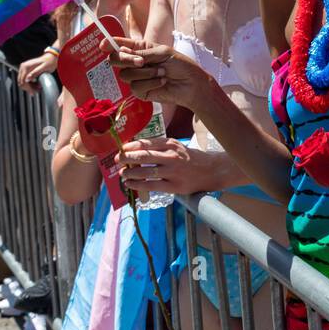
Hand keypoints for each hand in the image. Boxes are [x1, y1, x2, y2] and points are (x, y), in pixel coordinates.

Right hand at [17, 51, 56, 91]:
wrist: (51, 58)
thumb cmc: (49, 62)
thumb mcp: (44, 68)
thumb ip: (35, 73)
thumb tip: (27, 79)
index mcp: (26, 66)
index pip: (23, 81)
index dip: (28, 88)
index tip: (33, 92)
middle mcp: (23, 67)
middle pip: (21, 82)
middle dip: (28, 88)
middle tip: (36, 91)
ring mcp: (24, 68)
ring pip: (22, 82)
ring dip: (29, 87)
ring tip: (37, 88)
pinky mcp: (26, 70)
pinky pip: (25, 79)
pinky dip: (30, 84)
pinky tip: (36, 85)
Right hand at [102, 35, 212, 111]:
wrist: (192, 84)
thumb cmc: (181, 65)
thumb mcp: (162, 53)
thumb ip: (141, 53)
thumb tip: (122, 51)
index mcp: (140, 49)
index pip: (119, 45)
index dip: (109, 44)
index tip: (103, 45)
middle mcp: (135, 62)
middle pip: (115, 60)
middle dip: (126, 60)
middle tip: (141, 61)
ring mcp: (136, 77)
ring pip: (125, 75)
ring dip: (145, 73)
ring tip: (162, 72)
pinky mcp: (140, 92)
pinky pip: (135, 87)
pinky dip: (150, 83)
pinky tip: (162, 81)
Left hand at [118, 137, 232, 196]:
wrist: (211, 171)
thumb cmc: (190, 158)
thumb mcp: (176, 147)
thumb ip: (159, 147)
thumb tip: (135, 150)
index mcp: (171, 144)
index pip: (146, 143)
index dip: (131, 146)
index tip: (121, 149)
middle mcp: (171, 156)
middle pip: (144, 156)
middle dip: (127, 158)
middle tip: (117, 160)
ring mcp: (173, 172)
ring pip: (146, 172)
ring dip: (130, 173)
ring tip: (123, 174)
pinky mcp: (174, 186)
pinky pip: (152, 185)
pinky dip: (138, 185)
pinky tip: (130, 184)